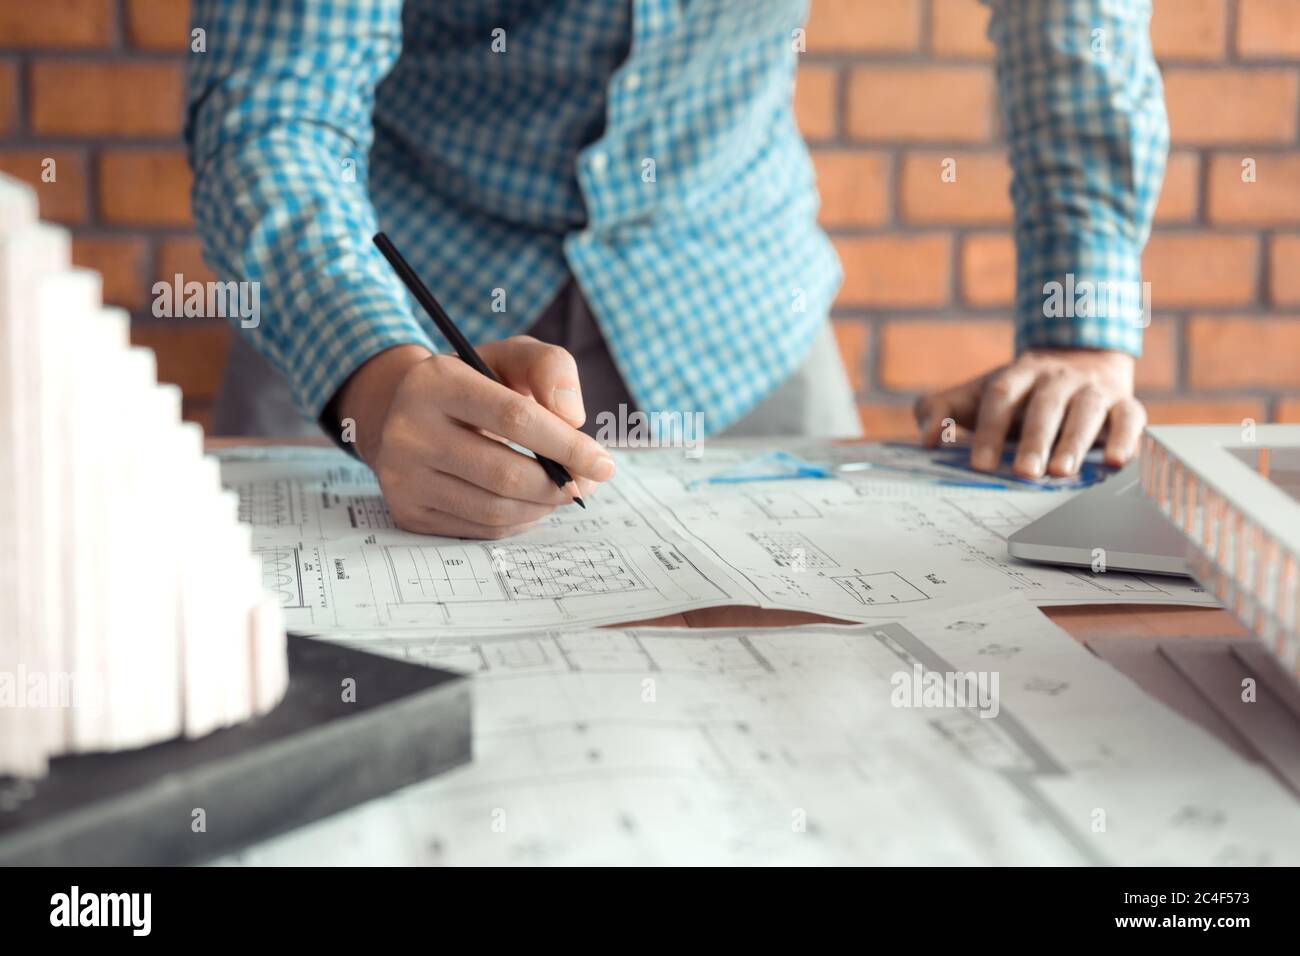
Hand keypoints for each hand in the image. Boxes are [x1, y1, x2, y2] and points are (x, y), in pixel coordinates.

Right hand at [335, 337, 615, 537]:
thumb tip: (572, 418)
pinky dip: (518, 521)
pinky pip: (480, 529)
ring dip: (542, 506)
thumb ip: (550, 368)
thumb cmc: (476, 382)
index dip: (566, 445)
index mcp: (436, 381)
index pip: (514, 418)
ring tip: (561, 490)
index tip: (603, 463)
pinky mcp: (407, 511)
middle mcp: (408, 429)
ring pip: (495, 508)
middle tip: (584, 482)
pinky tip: (529, 502)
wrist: (409, 412)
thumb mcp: (512, 356)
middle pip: (505, 473)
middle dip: (558, 483)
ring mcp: (402, 476)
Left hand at [913, 348, 1145, 477]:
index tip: (979, 464)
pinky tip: (1114, 463)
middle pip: (1045, 404)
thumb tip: (925, 439)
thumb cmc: (1021, 393)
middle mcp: (1057, 377)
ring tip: (1060, 474)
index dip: (989, 429)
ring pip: (1086, 411)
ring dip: (1073, 442)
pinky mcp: (1125, 404)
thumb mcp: (978, 395)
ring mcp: (1093, 389)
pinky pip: (1130, 418)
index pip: (1000, 396)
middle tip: (1023, 473)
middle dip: (1034, 440)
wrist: (1082, 359)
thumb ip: (943, 410)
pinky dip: (1125, 439)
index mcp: (1017, 374)